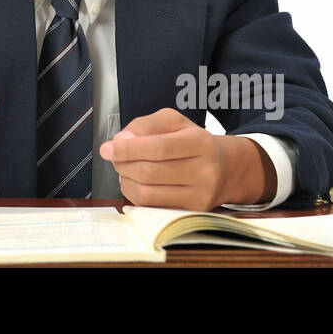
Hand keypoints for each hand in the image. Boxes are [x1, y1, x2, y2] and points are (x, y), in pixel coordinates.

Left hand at [98, 108, 262, 209]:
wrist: (224, 168)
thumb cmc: (193, 142)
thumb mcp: (173, 122)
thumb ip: (145, 125)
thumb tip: (121, 140)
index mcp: (200, 142)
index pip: (158, 147)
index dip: (128, 149)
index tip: (108, 148)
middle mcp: (204, 170)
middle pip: (149, 172)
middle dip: (123, 163)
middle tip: (114, 156)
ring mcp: (199, 194)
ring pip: (147, 192)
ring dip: (125, 179)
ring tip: (124, 168)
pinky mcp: (191, 211)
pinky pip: (151, 206)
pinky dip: (134, 193)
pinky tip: (134, 182)